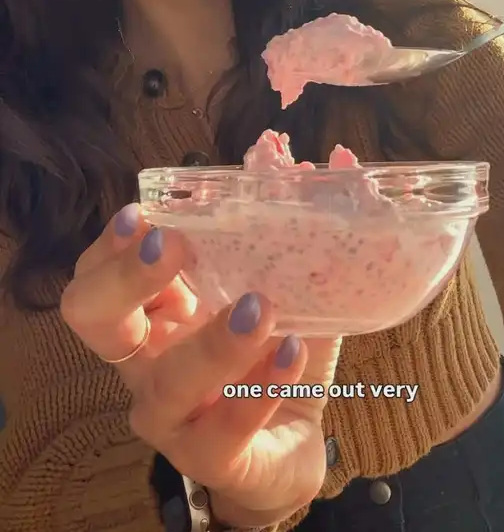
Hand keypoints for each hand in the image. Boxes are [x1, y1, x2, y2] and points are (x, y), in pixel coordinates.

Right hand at [61, 204, 340, 527]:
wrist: (291, 439)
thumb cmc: (271, 351)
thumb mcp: (279, 284)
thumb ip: (284, 229)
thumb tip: (300, 156)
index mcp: (152, 313)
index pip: (100, 271)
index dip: (110, 243)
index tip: (144, 212)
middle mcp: (146, 360)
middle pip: (93, 318)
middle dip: (125, 278)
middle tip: (172, 246)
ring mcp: (170, 416)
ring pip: (164, 385)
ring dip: (212, 341)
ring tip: (260, 306)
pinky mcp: (210, 458)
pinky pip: (222, 431)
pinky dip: (259, 388)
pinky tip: (292, 353)